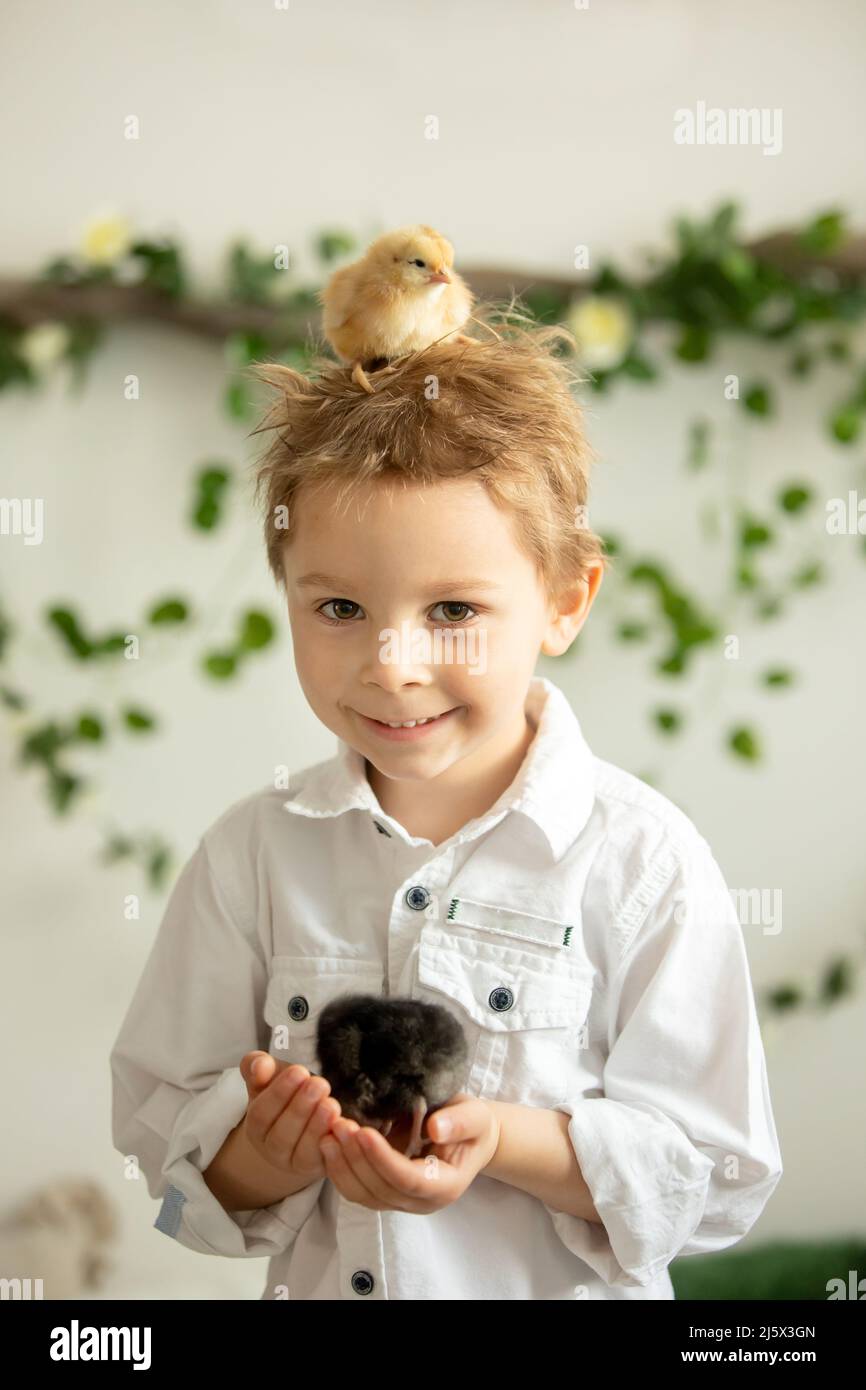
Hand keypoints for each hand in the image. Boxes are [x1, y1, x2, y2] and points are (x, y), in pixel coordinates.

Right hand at [239, 1051, 341, 1183]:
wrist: (307, 1118)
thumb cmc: (287, 1093)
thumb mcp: (270, 1078)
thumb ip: (258, 1066)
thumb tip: (260, 1065)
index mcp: (256, 1127)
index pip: (261, 1114)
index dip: (279, 1093)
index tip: (299, 1071)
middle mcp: (272, 1150)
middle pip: (282, 1135)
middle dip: (301, 1108)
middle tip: (319, 1083)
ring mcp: (296, 1163)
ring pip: (304, 1151)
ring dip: (318, 1127)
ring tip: (331, 1104)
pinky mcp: (320, 1168)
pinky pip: (326, 1161)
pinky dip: (335, 1143)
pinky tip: (343, 1124)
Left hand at [318, 1092, 500, 1212]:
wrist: (467, 1136)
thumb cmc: (472, 1125)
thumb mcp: (475, 1117)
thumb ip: (459, 1123)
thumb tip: (436, 1129)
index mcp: (445, 1186)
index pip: (408, 1179)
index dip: (383, 1159)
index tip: (363, 1132)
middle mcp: (420, 1202)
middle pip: (380, 1189)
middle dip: (356, 1158)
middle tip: (338, 1124)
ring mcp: (399, 1201)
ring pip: (362, 1194)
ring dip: (342, 1164)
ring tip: (328, 1131)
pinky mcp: (383, 1192)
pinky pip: (355, 1188)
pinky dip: (338, 1168)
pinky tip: (326, 1142)